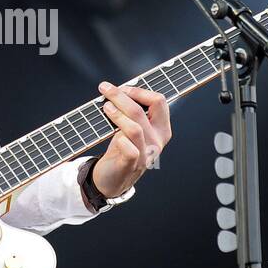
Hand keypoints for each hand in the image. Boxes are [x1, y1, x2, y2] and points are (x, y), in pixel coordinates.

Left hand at [92, 81, 171, 199]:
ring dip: (117, 114)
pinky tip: (111, 134)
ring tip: (105, 107)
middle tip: (105, 89)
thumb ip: (133, 112)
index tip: (122, 88)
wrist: (114, 179)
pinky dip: (119, 139)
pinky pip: (129, 149)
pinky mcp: (132, 165)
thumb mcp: (133, 129)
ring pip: (134, 128)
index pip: (159, 101)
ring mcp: (146, 154)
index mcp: (162, 128)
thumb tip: (118, 90)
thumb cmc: (122, 149)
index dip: (139, 91)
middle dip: (121, 96)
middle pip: (142, 111)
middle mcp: (157, 141)